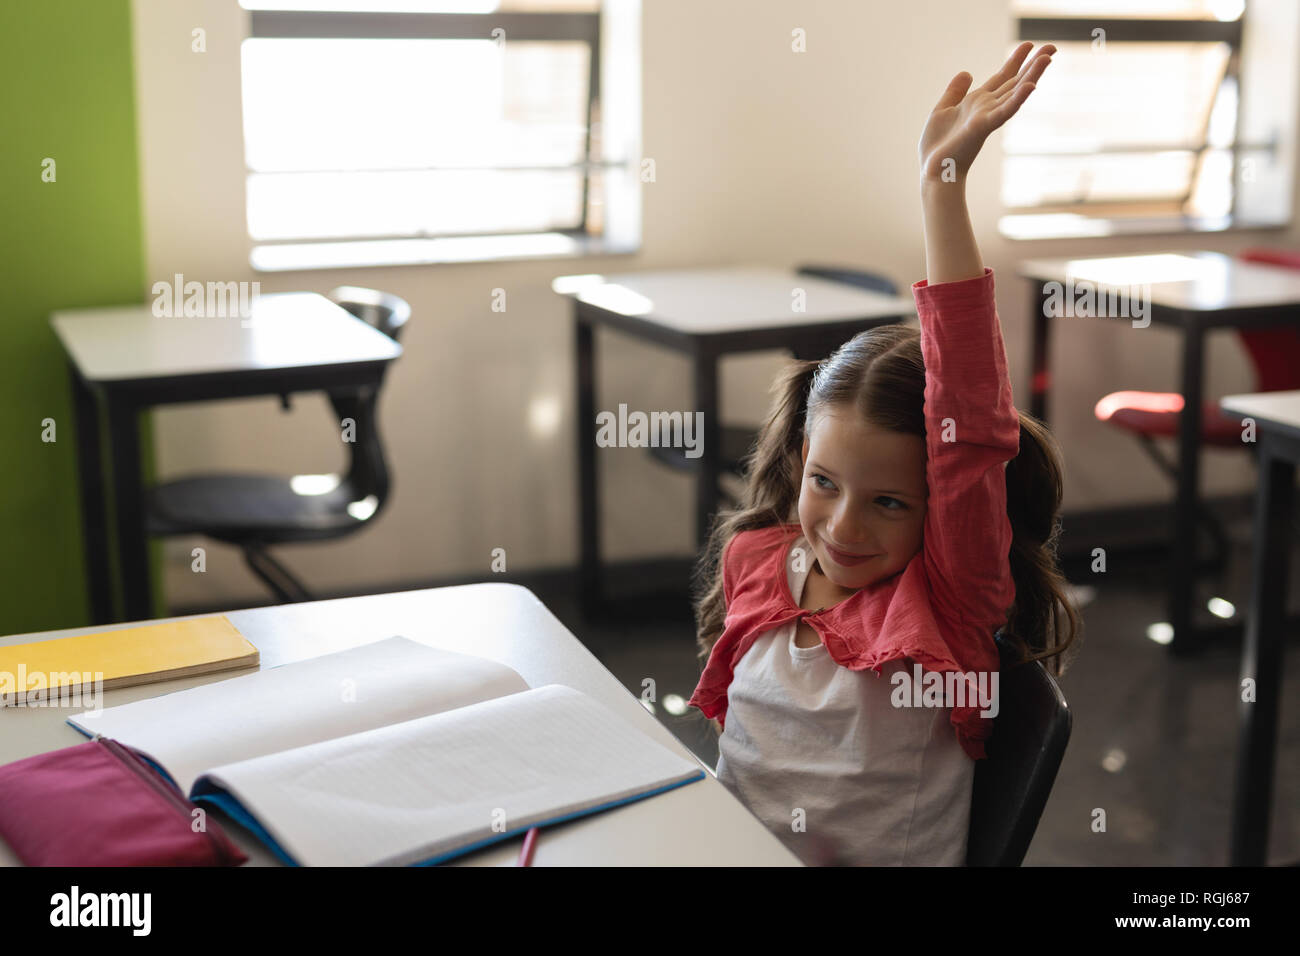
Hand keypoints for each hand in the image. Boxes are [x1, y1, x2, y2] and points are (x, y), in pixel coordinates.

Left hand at [918, 41, 1053, 182]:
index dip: (1015, 61)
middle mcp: (987, 107)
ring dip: (1031, 76)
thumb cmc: (937, 146)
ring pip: (1014, 93)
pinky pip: (1003, 112)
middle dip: (1032, 65)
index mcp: (978, 102)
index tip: (1029, 44)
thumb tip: (967, 72)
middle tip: (1052, 47)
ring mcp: (987, 117)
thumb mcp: (943, 110)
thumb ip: (955, 92)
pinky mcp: (982, 127)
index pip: (1002, 77)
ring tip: (1047, 59)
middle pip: (1014, 82)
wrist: (933, 170)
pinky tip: (1030, 87)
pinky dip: (1016, 100)